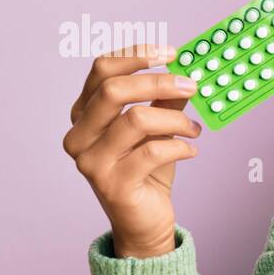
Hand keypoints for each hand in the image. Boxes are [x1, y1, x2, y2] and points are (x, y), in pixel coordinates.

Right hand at [62, 43, 202, 257]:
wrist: (143, 222)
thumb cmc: (147, 171)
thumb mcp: (158, 129)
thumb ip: (165, 100)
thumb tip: (185, 71)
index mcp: (83, 114)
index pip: (102, 70)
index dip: (137, 55)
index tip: (172, 53)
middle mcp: (79, 135)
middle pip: (114, 90)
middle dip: (159, 82)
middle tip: (192, 85)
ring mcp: (91, 161)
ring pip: (136, 120)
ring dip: (176, 119)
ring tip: (195, 128)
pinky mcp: (112, 184)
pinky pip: (152, 152)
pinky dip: (179, 146)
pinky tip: (192, 150)